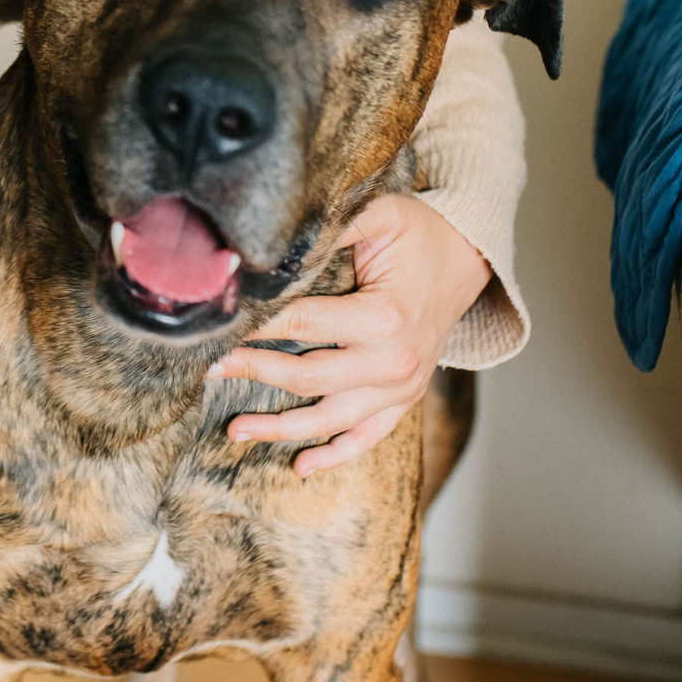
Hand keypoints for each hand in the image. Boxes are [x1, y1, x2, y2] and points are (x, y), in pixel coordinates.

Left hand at [205, 194, 490, 478]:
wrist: (469, 258)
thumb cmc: (419, 233)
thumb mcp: (379, 214)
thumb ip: (330, 227)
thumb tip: (272, 247)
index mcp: (384, 317)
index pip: (303, 324)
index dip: (257, 327)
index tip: (219, 329)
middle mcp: (393, 361)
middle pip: (308, 377)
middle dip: (256, 372)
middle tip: (212, 369)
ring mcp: (401, 387)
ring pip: (330, 419)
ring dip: (281, 428)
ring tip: (236, 430)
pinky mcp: (405, 398)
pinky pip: (367, 438)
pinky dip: (335, 455)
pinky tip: (301, 466)